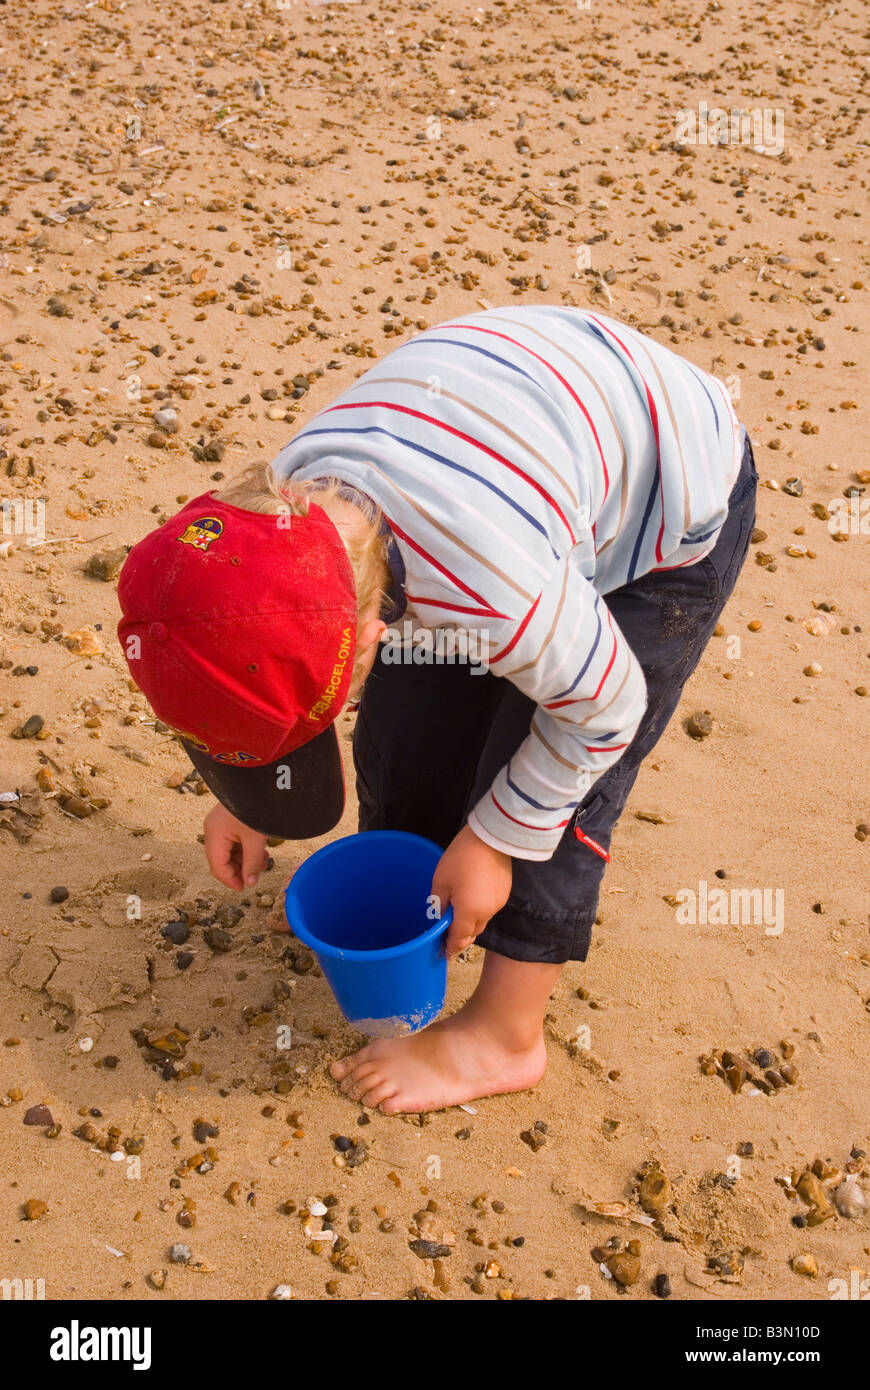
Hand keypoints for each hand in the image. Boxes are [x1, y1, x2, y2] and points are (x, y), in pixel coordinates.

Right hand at [203, 802, 268, 890]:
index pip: (217, 866)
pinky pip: (233, 840)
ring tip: (262, 863)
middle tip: (255, 876)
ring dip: (243, 860)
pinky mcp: (229, 819)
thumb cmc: (256, 808)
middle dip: (238, 869)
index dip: (230, 880)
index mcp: (214, 834)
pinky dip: (245, 849)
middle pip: (221, 859)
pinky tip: (260, 852)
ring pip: (228, 851)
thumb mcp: (256, 839)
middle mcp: (213, 829)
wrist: (261, 781)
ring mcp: (220, 823)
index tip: (244, 888)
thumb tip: (250, 883)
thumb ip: (253, 863)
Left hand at [431, 823, 511, 957]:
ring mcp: (498, 903)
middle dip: (460, 935)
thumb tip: (438, 917)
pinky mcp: (504, 893)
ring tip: (458, 909)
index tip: (444, 954)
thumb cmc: (461, 858)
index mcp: (469, 912)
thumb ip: (438, 904)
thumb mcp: (441, 881)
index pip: (459, 939)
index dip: (451, 948)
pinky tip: (472, 896)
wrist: (490, 838)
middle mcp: (487, 912)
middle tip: (447, 932)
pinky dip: (480, 908)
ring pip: (482, 920)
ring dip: (470, 921)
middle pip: (472, 932)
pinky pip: (490, 908)